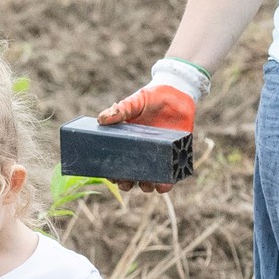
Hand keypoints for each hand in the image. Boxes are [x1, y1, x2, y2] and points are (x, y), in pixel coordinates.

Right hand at [96, 58, 207, 191]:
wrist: (177, 92)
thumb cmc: (151, 97)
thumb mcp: (134, 102)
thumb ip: (120, 110)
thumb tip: (101, 119)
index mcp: (129, 141)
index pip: (118, 161)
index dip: (113, 172)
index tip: (110, 176)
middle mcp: (143, 151)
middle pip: (132, 175)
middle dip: (128, 183)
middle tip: (126, 182)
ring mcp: (160, 154)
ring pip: (151, 178)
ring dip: (146, 186)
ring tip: (145, 184)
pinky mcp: (176, 154)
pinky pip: (171, 174)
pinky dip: (167, 182)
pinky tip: (163, 185)